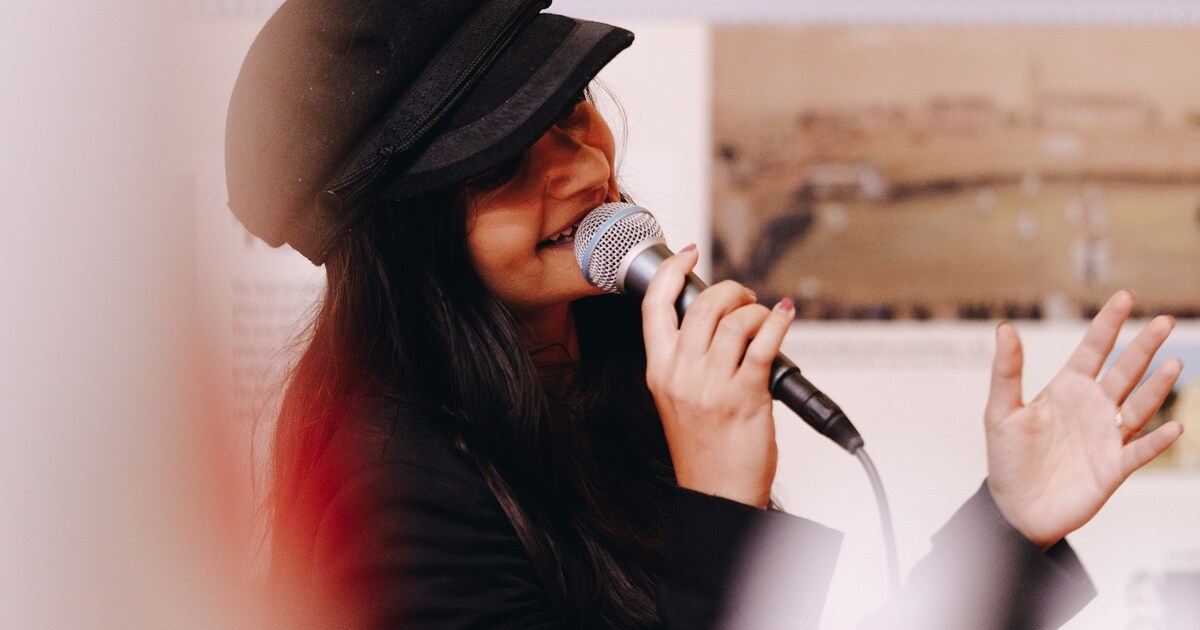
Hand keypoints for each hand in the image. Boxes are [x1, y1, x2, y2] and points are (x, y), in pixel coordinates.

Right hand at [641, 245, 795, 507]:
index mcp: (659, 370)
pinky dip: (778, 322)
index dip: (671, 271)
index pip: (655, 307)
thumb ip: (687, 360)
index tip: (688, 254)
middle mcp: (681, 374)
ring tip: (766, 320)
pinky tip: (785, 316)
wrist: (717, 493)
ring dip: (757, 311)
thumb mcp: (677, 398)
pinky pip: (764, 344)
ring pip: (735, 321)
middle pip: (702, 305)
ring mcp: (711, 386)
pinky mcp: (746, 396)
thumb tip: (717, 320)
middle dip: (730, 291)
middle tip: (744, 299)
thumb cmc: (703, 449)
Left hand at [985, 291, 1183, 547]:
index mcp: (1066, 389)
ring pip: (1139, 406)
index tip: (1125, 295)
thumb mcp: (1000, 411)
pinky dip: (1157, 441)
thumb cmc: (1007, 459)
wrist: (1015, 509)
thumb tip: (1004, 327)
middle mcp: (1092, 408)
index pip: (1093, 350)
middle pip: (1124, 371)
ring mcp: (1106, 436)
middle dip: (1143, 347)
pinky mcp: (1113, 468)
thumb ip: (1007, 371)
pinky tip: (1174, 427)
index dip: (1108, 324)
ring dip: (1156, 387)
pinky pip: (1140, 451)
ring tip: (1174, 365)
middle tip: (1164, 321)